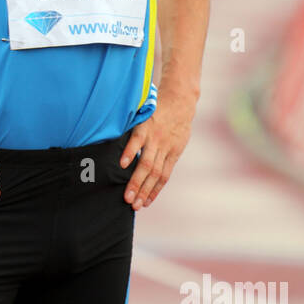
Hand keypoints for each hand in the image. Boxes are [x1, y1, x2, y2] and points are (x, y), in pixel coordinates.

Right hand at [119, 87, 196, 209]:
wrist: (181, 97)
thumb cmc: (178, 119)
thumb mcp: (179, 139)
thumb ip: (169, 153)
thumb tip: (159, 168)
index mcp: (173, 153)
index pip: (163, 177)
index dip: (154, 191)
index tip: (145, 204)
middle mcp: (164, 149)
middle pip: (153, 175)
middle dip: (143, 192)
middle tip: (134, 206)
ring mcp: (155, 138)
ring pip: (145, 164)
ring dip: (136, 181)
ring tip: (127, 195)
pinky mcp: (146, 126)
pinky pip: (137, 142)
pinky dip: (130, 153)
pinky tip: (122, 165)